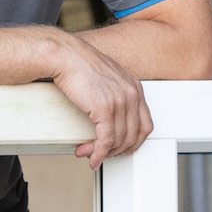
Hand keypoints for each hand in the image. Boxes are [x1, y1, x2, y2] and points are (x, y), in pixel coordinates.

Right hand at [49, 33, 153, 168]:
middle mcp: (131, 95)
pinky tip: (92, 156)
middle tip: (104, 153)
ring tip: (90, 153)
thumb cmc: (80, 63)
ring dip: (104, 153)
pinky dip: (99, 153)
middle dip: (118, 150)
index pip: (145, 124)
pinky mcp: (105, 109)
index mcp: (134, 87)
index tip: (121, 147)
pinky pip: (106, 140)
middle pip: (134, 136)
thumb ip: (115, 94)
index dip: (133, 141)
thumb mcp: (108, 77)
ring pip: (119, 140)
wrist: (65, 56)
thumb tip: (110, 118)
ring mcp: (120, 102)